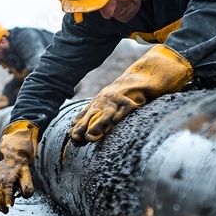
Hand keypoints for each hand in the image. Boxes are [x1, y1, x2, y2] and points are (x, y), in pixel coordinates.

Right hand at [0, 120, 38, 212]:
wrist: (12, 155)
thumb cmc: (20, 166)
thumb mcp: (27, 174)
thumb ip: (27, 185)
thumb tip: (25, 196)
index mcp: (7, 176)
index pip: (6, 190)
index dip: (7, 199)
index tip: (10, 206)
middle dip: (0, 204)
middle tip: (6, 212)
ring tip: (0, 209)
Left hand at [69, 44, 192, 144]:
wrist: (144, 77)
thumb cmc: (126, 94)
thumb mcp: (108, 103)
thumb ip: (96, 114)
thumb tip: (80, 129)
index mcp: (98, 101)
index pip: (85, 114)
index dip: (78, 126)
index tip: (71, 136)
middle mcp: (105, 99)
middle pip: (92, 114)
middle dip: (83, 126)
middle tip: (77, 138)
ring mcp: (118, 98)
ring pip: (107, 113)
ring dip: (99, 124)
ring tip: (92, 135)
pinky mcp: (131, 99)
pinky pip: (125, 109)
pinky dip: (120, 116)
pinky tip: (114, 124)